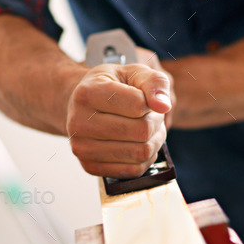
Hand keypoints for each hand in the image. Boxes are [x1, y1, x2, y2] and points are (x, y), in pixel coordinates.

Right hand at [66, 60, 172, 178]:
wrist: (84, 105)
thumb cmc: (113, 86)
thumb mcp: (134, 72)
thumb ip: (154, 83)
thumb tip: (164, 106)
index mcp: (87, 93)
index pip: (139, 105)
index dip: (151, 102)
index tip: (145, 99)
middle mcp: (79, 122)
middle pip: (142, 131)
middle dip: (156, 123)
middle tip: (150, 115)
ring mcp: (81, 148)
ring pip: (140, 153)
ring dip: (154, 141)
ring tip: (146, 129)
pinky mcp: (89, 167)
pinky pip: (133, 171)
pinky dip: (145, 159)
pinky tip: (138, 144)